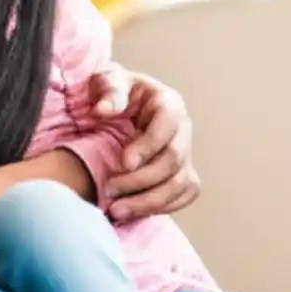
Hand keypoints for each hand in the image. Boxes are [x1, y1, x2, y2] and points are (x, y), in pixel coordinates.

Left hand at [88, 70, 199, 220]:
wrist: (116, 108)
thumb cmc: (112, 91)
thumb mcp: (106, 79)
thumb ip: (108, 90)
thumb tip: (105, 109)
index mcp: (168, 103)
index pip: (167, 126)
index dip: (147, 146)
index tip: (123, 163)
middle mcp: (183, 130)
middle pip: (173, 160)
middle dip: (141, 179)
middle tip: (110, 189)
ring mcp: (186, 154)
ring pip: (180, 184)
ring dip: (149, 201)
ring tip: (117, 210)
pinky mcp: (182, 173)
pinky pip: (183, 195)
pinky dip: (161, 207)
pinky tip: (133, 212)